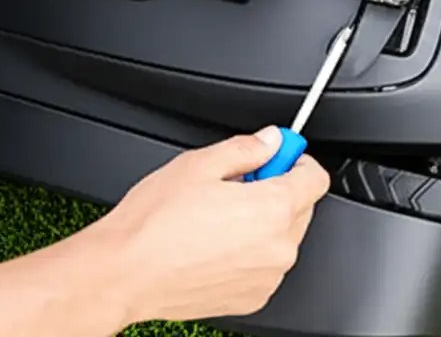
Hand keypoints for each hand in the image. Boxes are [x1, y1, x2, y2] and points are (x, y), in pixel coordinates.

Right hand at [80, 126, 329, 323]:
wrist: (124, 275)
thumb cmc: (153, 225)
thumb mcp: (199, 165)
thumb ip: (246, 148)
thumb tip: (270, 141)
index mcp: (273, 209)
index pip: (316, 178)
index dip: (297, 160)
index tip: (281, 157)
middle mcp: (279, 247)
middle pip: (302, 208)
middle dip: (278, 191)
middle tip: (238, 185)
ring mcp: (267, 277)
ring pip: (283, 238)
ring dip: (264, 224)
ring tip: (219, 218)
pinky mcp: (252, 298)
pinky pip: (265, 266)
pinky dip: (251, 253)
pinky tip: (215, 245)